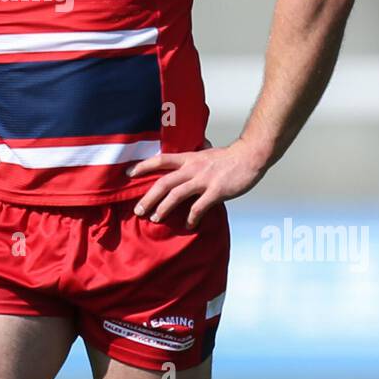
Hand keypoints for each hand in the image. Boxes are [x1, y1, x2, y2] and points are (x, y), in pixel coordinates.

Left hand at [127, 137, 266, 229]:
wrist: (250, 156)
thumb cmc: (228, 157)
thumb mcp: (205, 153)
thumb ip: (193, 158)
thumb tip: (185, 159)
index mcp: (188, 158)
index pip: (160, 160)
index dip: (143, 166)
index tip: (128, 173)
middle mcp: (192, 168)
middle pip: (164, 182)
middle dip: (148, 197)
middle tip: (138, 210)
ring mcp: (204, 180)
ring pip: (176, 195)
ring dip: (164, 208)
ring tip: (155, 218)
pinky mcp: (216, 191)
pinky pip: (199, 207)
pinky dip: (191, 218)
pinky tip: (188, 225)